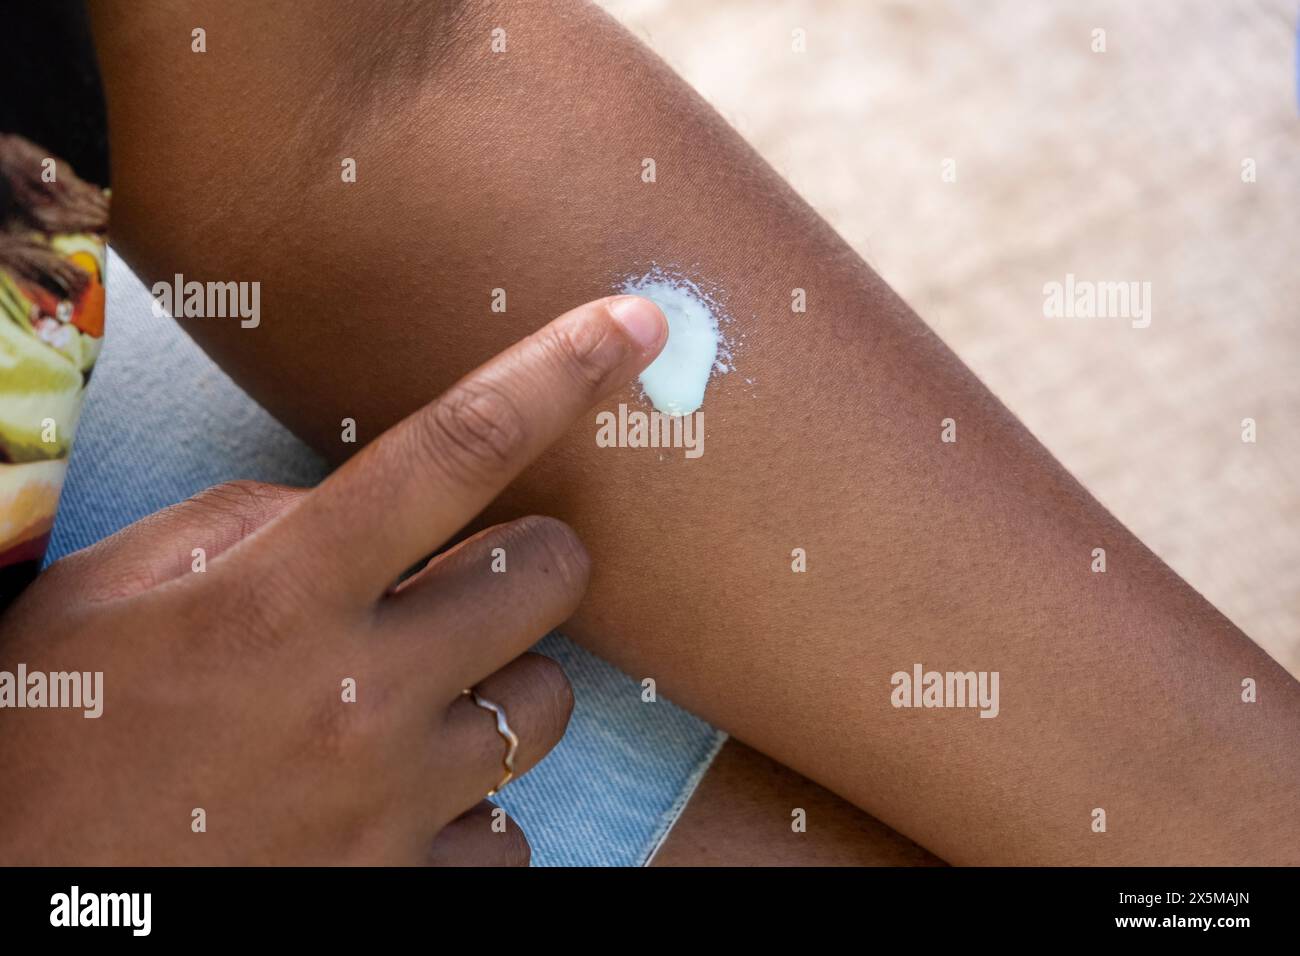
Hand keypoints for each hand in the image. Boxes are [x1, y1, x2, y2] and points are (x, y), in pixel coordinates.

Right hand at [0, 294, 666, 864]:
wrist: (19, 897)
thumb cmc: (54, 731)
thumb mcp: (119, 590)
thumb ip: (258, 525)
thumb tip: (370, 510)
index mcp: (283, 593)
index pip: (458, 447)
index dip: (559, 369)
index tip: (633, 322)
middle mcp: (361, 694)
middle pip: (550, 575)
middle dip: (529, 557)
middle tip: (468, 574)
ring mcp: (394, 805)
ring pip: (546, 707)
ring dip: (500, 684)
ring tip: (413, 700)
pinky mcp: (406, 893)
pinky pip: (510, 830)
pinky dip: (472, 809)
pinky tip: (398, 802)